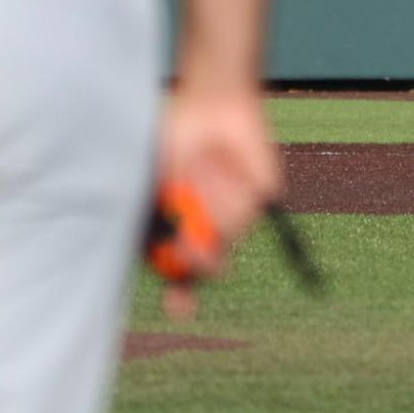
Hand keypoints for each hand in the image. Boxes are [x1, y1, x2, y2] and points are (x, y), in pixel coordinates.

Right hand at [154, 80, 281, 318]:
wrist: (210, 103)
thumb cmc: (174, 136)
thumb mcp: (151, 176)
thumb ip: (151, 213)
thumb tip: (157, 248)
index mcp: (179, 226)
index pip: (181, 273)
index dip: (181, 294)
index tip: (180, 309)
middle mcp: (210, 225)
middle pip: (209, 265)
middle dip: (196, 254)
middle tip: (184, 238)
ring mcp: (237, 212)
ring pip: (226, 231)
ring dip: (207, 199)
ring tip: (199, 164)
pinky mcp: (262, 196)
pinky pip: (246, 208)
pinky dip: (227, 187)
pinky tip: (221, 161)